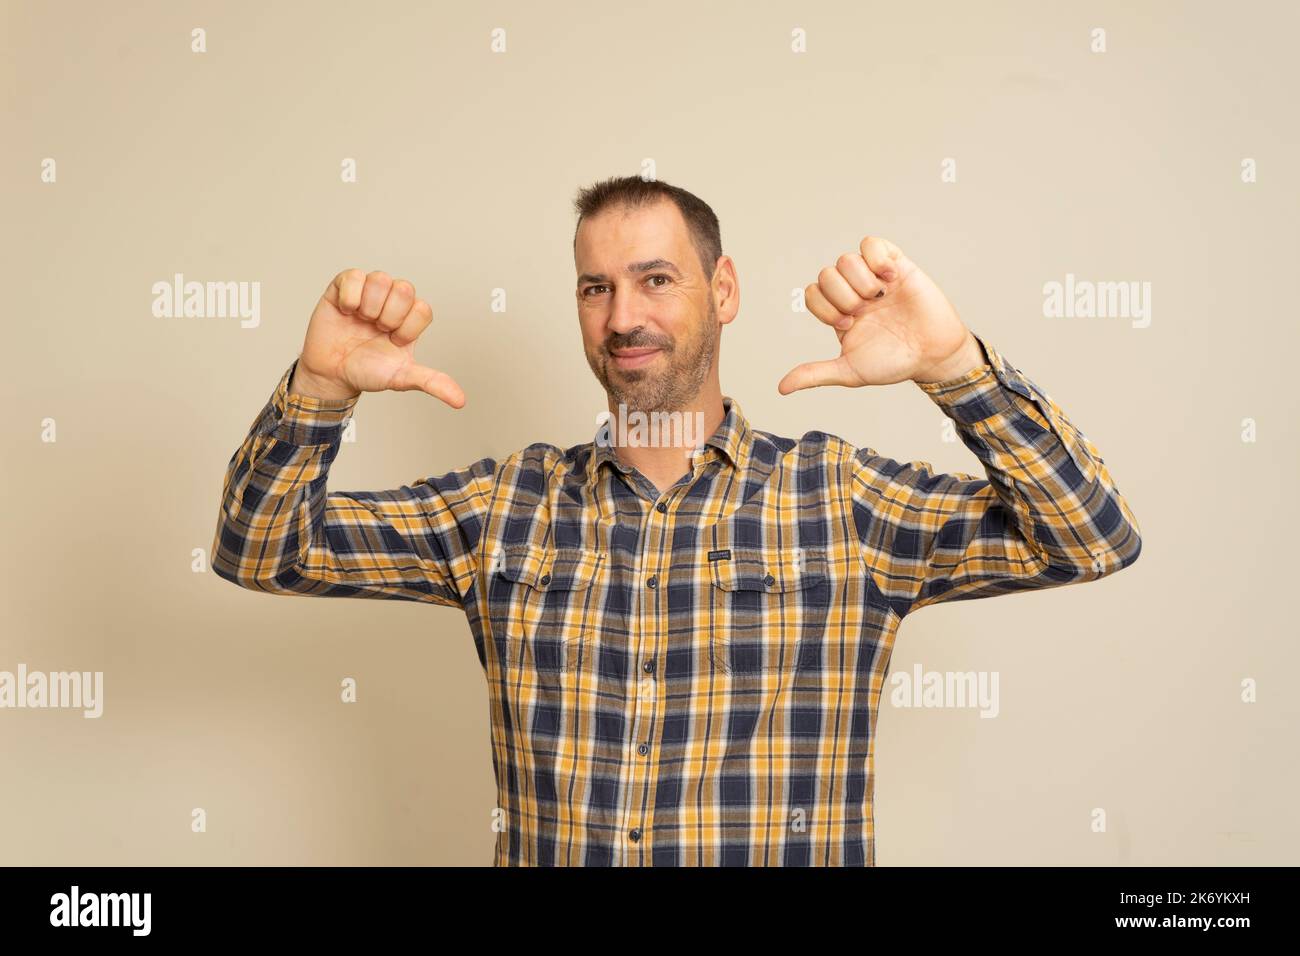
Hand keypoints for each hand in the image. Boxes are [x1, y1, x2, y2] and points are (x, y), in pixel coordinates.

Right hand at [290, 269, 465, 407]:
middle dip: (389, 317)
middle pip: (406, 289)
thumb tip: (460, 401)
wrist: (331, 373)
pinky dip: (350, 298)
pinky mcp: (345, 285)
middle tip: (377, 330)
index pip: (423, 309)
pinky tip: (346, 312)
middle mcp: (393, 300)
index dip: (407, 329)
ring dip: (369, 307)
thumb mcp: (401, 378)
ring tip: (361, 320)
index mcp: (410, 318)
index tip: (394, 342)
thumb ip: (432, 383)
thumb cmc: (366, 371)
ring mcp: (370, 290)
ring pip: (381, 279)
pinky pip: (354, 276)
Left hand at [778, 236, 983, 392]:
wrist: (933, 354)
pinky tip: (889, 278)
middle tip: (864, 312)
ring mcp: (873, 277)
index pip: (812, 294)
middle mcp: (852, 292)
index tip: (848, 324)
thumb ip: (815, 374)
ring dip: (860, 281)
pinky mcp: (896, 264)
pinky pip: (872, 244)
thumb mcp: (850, 371)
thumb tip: (782, 388)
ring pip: (846, 259)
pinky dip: (876, 258)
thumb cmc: (894, 363)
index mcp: (839, 312)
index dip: (825, 308)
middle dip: (842, 296)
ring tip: (880, 296)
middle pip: (826, 274)